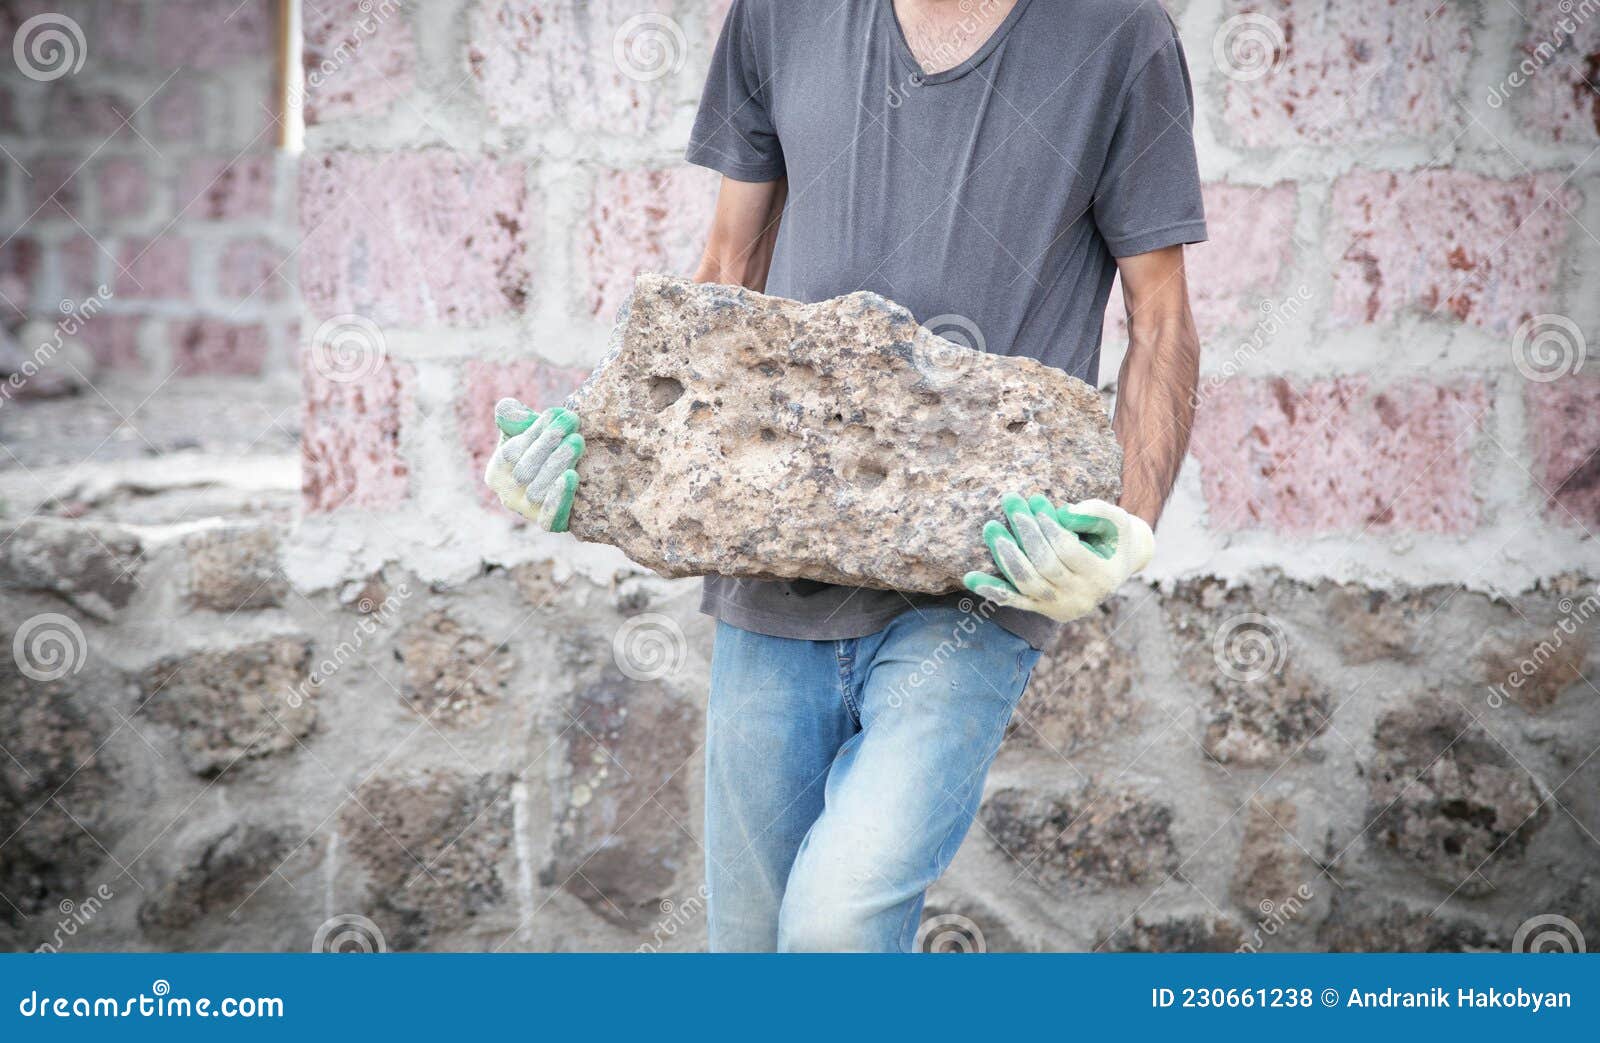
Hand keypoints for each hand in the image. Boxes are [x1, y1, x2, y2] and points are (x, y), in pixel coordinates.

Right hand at [483, 397, 583, 531]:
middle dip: (549, 442)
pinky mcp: (549, 525)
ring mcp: (527, 513)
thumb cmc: (545, 450)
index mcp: (497, 473)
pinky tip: (572, 476)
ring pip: (538, 491)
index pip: (512, 451)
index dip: (535, 431)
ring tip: (577, 441)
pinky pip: (549, 517)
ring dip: (557, 464)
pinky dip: (559, 498)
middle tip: (572, 421)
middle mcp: (508, 496)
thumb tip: (507, 410)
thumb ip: (511, 416)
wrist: (573, 479)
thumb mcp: (523, 430)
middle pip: (524, 470)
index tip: (557, 412)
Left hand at [963, 493, 1153, 623]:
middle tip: (1010, 502)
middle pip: (1045, 565)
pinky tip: (970, 577)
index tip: (1034, 501)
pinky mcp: (1041, 610)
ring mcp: (1058, 607)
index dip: (1049, 525)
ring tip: (992, 526)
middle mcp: (1080, 598)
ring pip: (1026, 582)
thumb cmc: (1113, 537)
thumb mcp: (1115, 519)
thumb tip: (1062, 513)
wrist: (1114, 566)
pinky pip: (1013, 601)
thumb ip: (1094, 513)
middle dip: (1025, 532)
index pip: (1067, 550)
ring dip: (1005, 554)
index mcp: (1101, 576)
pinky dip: (991, 589)